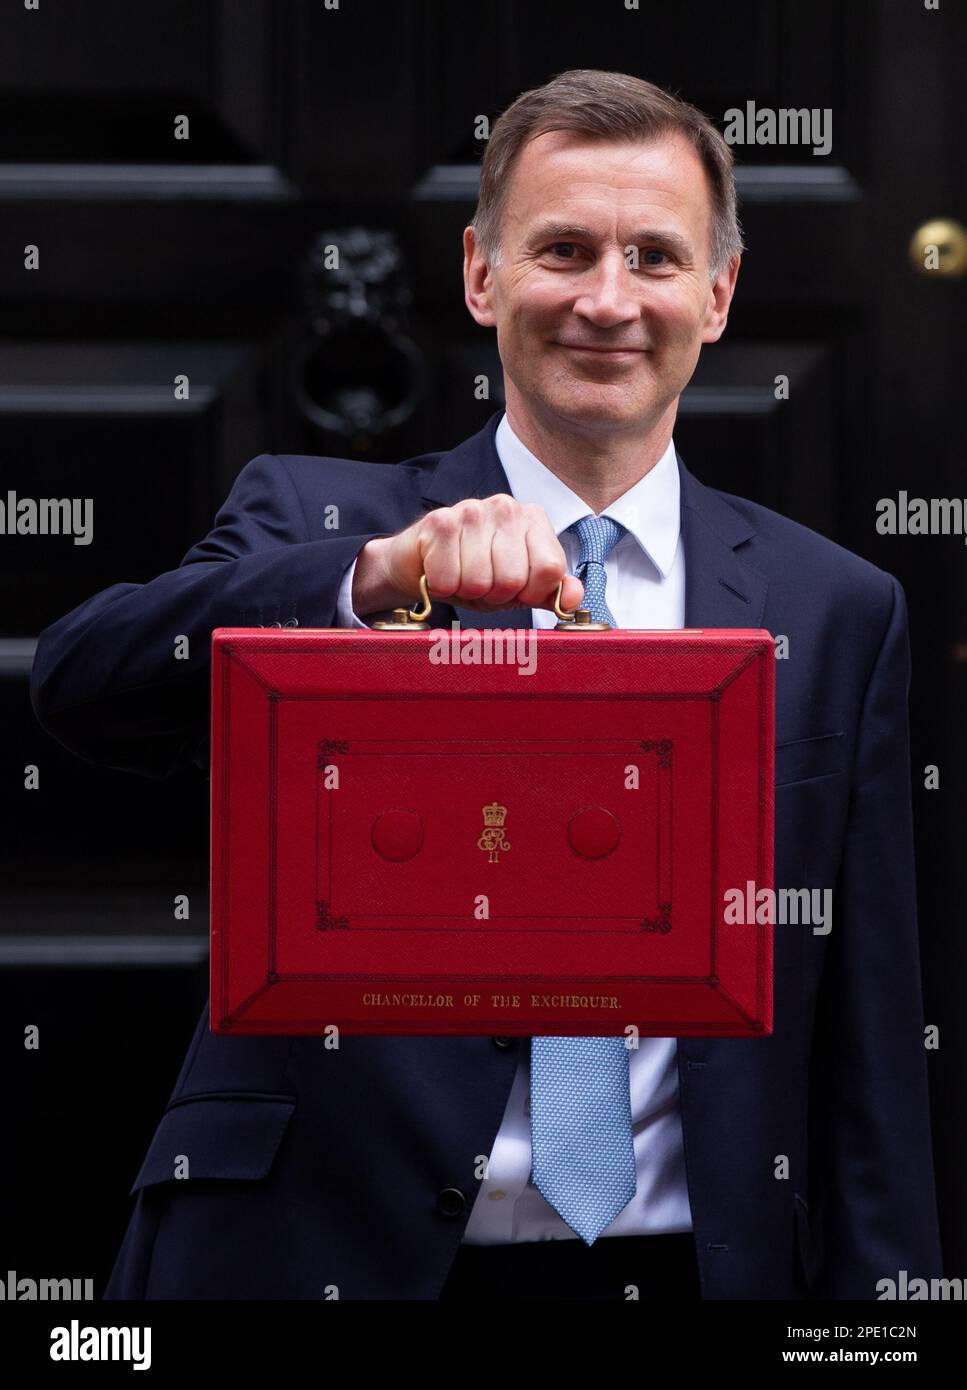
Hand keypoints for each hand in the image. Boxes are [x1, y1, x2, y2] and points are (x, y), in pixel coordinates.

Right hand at [352, 495, 584, 616]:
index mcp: (533, 520)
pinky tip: (440, 570)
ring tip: (461, 577)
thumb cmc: (473, 573)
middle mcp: (507, 507)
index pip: (550, 570)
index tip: (515, 590)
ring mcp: (473, 510)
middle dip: (494, 595)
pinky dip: (442, 587)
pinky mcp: (440, 521)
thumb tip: (574, 598)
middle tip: (481, 584)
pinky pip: (449, 580)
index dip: (530, 593)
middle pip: (514, 579)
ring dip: (466, 592)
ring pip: (480, 582)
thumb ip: (550, 591)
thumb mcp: (519, 588)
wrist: (418, 562)